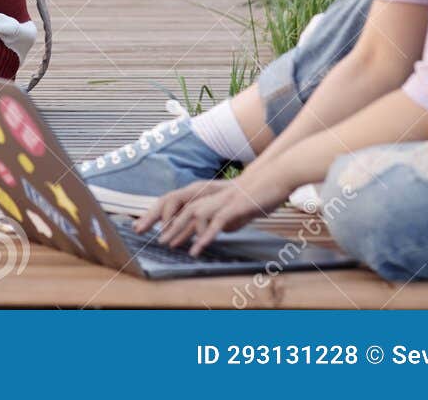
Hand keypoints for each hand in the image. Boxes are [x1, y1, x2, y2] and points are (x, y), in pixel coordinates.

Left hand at [137, 170, 291, 255]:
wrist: (276, 178)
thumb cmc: (259, 194)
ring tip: (169, 246)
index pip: (181, 205)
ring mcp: (221, 200)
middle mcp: (211, 195)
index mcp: (210, 195)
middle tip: (151, 238)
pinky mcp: (233, 207)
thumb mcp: (239, 210)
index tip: (153, 232)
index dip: (165, 217)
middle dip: (164, 223)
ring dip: (180, 231)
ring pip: (194, 215)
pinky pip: (214, 224)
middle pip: (181, 208)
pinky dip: (204, 237)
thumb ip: (227, 219)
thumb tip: (223, 230)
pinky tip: (196, 250)